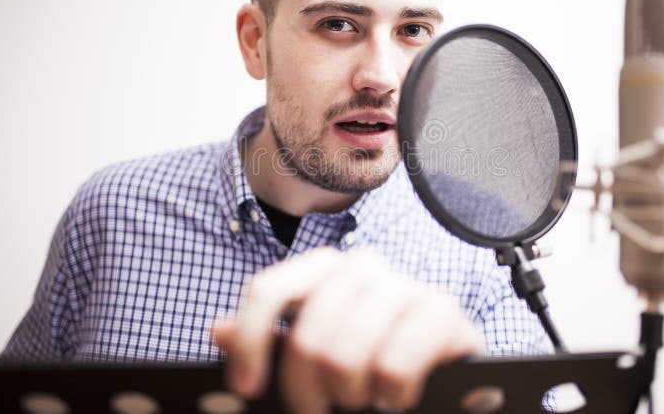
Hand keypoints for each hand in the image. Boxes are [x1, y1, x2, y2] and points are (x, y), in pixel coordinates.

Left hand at [212, 246, 484, 412]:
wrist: (444, 378)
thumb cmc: (369, 365)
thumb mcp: (313, 357)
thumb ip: (267, 343)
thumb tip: (218, 329)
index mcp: (325, 270)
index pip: (269, 290)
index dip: (250, 342)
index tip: (247, 389)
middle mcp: (363, 265)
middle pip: (307, 336)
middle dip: (306, 392)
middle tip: (320, 412)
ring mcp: (405, 284)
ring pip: (346, 353)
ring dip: (350, 397)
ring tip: (364, 402)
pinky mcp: (442, 311)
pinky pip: (394, 364)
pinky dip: (391, 395)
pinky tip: (399, 396)